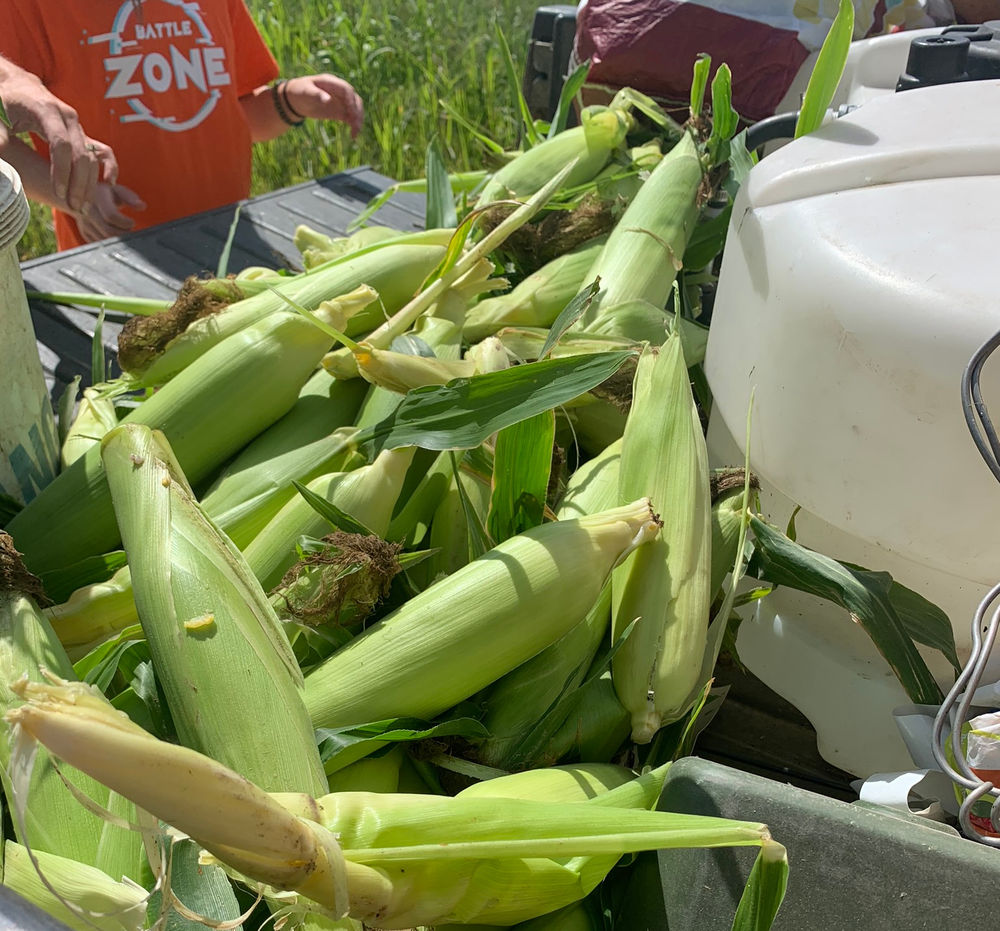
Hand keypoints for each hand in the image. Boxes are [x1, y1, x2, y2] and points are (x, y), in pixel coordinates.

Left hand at [0, 62, 119, 210]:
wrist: (19, 86)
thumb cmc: (5, 102)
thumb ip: (0, 136)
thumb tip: (2, 153)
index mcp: (46, 110)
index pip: (61, 144)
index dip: (61, 170)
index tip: (58, 192)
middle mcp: (68, 117)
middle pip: (81, 154)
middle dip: (79, 183)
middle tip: (74, 206)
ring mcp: (78, 125)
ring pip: (92, 157)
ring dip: (89, 183)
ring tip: (81, 205)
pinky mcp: (82, 133)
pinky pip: (102, 152)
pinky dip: (108, 168)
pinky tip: (108, 185)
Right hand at [71, 182, 145, 243]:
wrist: (83, 198)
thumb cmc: (107, 195)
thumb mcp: (118, 191)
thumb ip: (130, 198)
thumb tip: (142, 206)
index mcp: (97, 198)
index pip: (111, 216)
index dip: (125, 223)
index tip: (132, 222)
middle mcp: (87, 211)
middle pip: (108, 231)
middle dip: (124, 233)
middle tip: (129, 229)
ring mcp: (84, 223)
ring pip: (104, 240)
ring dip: (118, 240)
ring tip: (123, 232)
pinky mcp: (85, 233)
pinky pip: (100, 244)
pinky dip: (110, 244)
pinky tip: (115, 237)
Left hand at [282, 74, 363, 137]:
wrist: (298, 100)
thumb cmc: (301, 92)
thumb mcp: (306, 92)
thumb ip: (317, 95)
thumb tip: (327, 100)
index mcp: (331, 83)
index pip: (346, 89)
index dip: (350, 99)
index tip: (350, 110)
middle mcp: (339, 91)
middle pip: (355, 99)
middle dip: (357, 111)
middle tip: (355, 124)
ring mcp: (341, 102)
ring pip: (356, 109)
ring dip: (358, 120)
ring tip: (355, 132)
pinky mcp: (341, 112)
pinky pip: (351, 118)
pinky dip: (354, 126)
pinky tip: (353, 135)